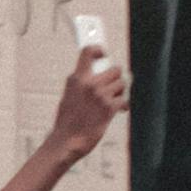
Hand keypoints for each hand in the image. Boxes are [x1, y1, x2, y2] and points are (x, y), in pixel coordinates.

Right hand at [46, 39, 126, 161]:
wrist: (67, 141)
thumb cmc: (67, 121)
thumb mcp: (68, 95)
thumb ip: (81, 83)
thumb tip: (94, 74)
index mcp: (76, 79)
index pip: (88, 52)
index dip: (98, 49)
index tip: (103, 53)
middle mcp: (89, 84)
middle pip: (114, 69)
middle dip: (115, 78)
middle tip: (111, 86)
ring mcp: (100, 95)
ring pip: (121, 84)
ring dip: (119, 92)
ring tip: (112, 100)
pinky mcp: (109, 108)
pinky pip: (124, 100)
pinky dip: (123, 105)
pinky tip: (118, 110)